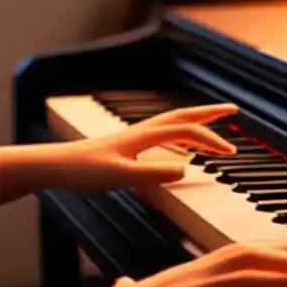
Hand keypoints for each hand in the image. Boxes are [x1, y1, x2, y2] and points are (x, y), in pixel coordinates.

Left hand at [50, 103, 239, 192]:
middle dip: (210, 113)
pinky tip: (177, 146)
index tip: (231, 152)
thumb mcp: (121, 176)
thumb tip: (187, 169)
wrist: (53, 166)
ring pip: (172, 122)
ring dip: (196, 121)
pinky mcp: (125, 146)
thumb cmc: (82, 171)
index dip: (212, 139)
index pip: (187, 131)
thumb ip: (154, 173)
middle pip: (183, 116)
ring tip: (212, 127)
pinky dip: (178, 134)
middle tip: (233, 109)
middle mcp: (141, 132)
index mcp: (143, 136)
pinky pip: (161, 133)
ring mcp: (133, 137)